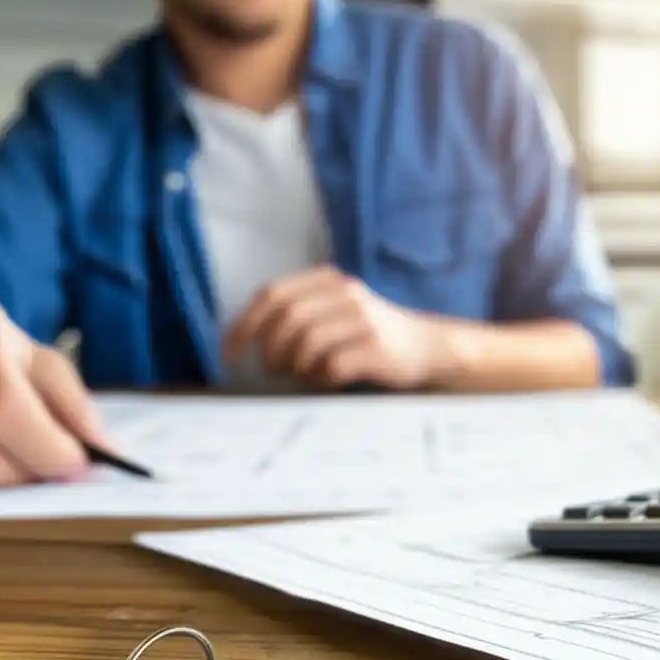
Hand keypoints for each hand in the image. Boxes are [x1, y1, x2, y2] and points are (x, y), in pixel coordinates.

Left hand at [224, 267, 456, 389]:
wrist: (428, 346)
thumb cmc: (369, 335)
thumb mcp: (335, 311)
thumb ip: (297, 315)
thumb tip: (247, 340)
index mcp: (329, 281)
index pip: (272, 295)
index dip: (244, 324)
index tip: (230, 354)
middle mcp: (346, 294)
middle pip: (286, 317)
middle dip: (270, 349)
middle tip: (272, 369)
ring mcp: (363, 320)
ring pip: (307, 342)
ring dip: (295, 366)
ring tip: (303, 374)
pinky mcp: (377, 348)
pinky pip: (332, 365)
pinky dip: (322, 378)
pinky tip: (330, 379)